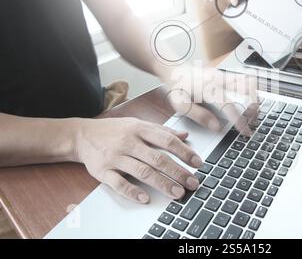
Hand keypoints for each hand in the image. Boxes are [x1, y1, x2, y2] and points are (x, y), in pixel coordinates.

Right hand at [72, 118, 202, 203]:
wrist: (82, 134)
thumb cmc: (114, 130)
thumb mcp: (138, 124)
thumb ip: (161, 131)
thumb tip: (185, 137)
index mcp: (140, 129)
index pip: (167, 140)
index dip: (184, 152)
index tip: (198, 163)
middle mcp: (129, 142)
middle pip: (157, 158)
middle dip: (177, 172)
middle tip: (192, 183)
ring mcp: (115, 157)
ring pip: (142, 171)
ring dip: (161, 183)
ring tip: (177, 193)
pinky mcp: (102, 171)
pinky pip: (118, 183)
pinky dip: (132, 191)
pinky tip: (145, 198)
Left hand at [162, 65, 258, 134]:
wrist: (175, 69)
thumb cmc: (177, 88)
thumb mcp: (181, 105)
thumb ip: (199, 116)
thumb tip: (217, 127)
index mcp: (208, 89)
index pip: (229, 106)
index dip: (239, 120)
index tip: (246, 131)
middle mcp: (219, 79)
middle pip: (247, 89)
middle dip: (254, 107)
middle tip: (253, 122)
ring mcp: (224, 75)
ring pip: (249, 82)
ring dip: (254, 98)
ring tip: (253, 114)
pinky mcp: (226, 74)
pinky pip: (245, 80)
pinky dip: (251, 91)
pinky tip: (249, 103)